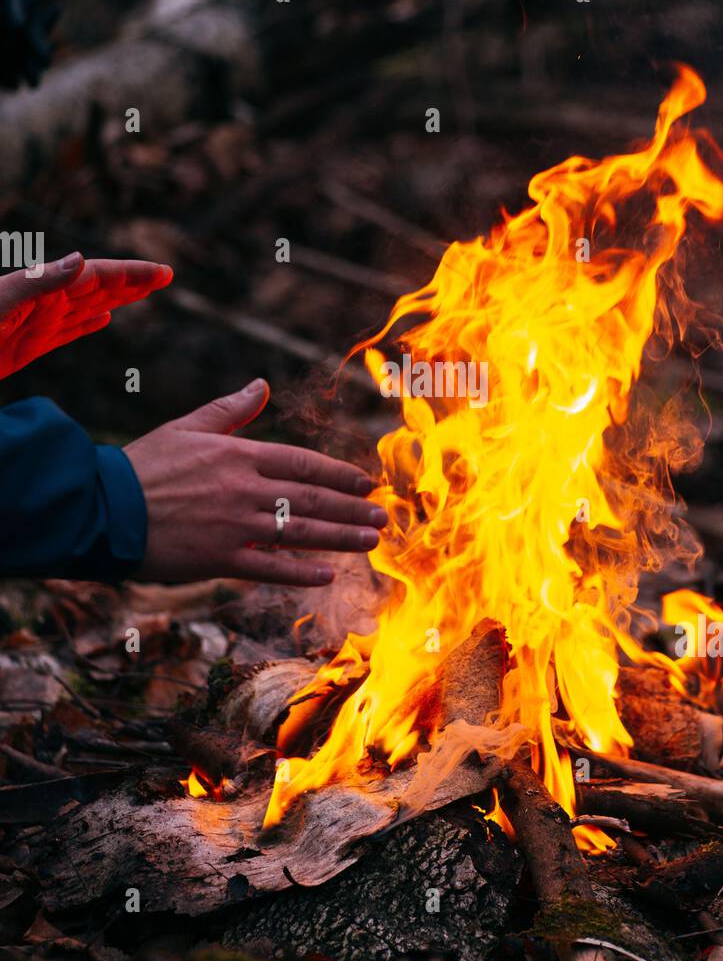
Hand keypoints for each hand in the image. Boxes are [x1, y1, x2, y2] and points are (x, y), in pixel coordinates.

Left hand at [0, 253, 172, 378]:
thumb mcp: (3, 298)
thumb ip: (39, 281)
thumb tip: (82, 259)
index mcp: (44, 290)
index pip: (96, 277)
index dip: (131, 273)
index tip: (163, 272)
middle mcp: (46, 303)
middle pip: (98, 288)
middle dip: (132, 281)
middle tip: (165, 275)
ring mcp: (39, 324)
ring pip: (88, 307)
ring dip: (117, 298)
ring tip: (143, 291)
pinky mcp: (30, 346)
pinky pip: (68, 331)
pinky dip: (89, 324)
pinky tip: (103, 319)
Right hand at [124, 380, 386, 584]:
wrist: (102, 507)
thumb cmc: (143, 465)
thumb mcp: (188, 428)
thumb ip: (230, 410)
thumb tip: (262, 385)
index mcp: (239, 455)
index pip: (303, 463)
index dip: (339, 474)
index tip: (366, 483)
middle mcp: (245, 489)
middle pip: (312, 498)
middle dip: (351, 508)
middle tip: (382, 518)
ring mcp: (235, 525)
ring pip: (300, 531)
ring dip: (340, 537)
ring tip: (370, 542)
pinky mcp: (220, 558)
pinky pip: (271, 567)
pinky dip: (301, 571)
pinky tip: (328, 575)